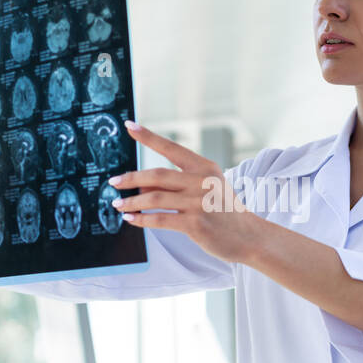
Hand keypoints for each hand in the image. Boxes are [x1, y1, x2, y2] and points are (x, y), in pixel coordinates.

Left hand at [111, 121, 258, 264]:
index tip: (130, 126)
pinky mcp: (195, 224)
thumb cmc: (225, 212)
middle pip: (157, 175)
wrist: (249, 237)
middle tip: (114, 182)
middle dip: (131, 178)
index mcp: (205, 167)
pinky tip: (130, 219)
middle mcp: (202, 181)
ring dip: (132, 202)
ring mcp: (199, 203)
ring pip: (154, 199)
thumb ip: (179, 184)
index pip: (172, 148)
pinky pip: (160, 220)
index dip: (148, 137)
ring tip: (118, 204)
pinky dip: (141, 220)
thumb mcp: (208, 188)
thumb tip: (143, 186)